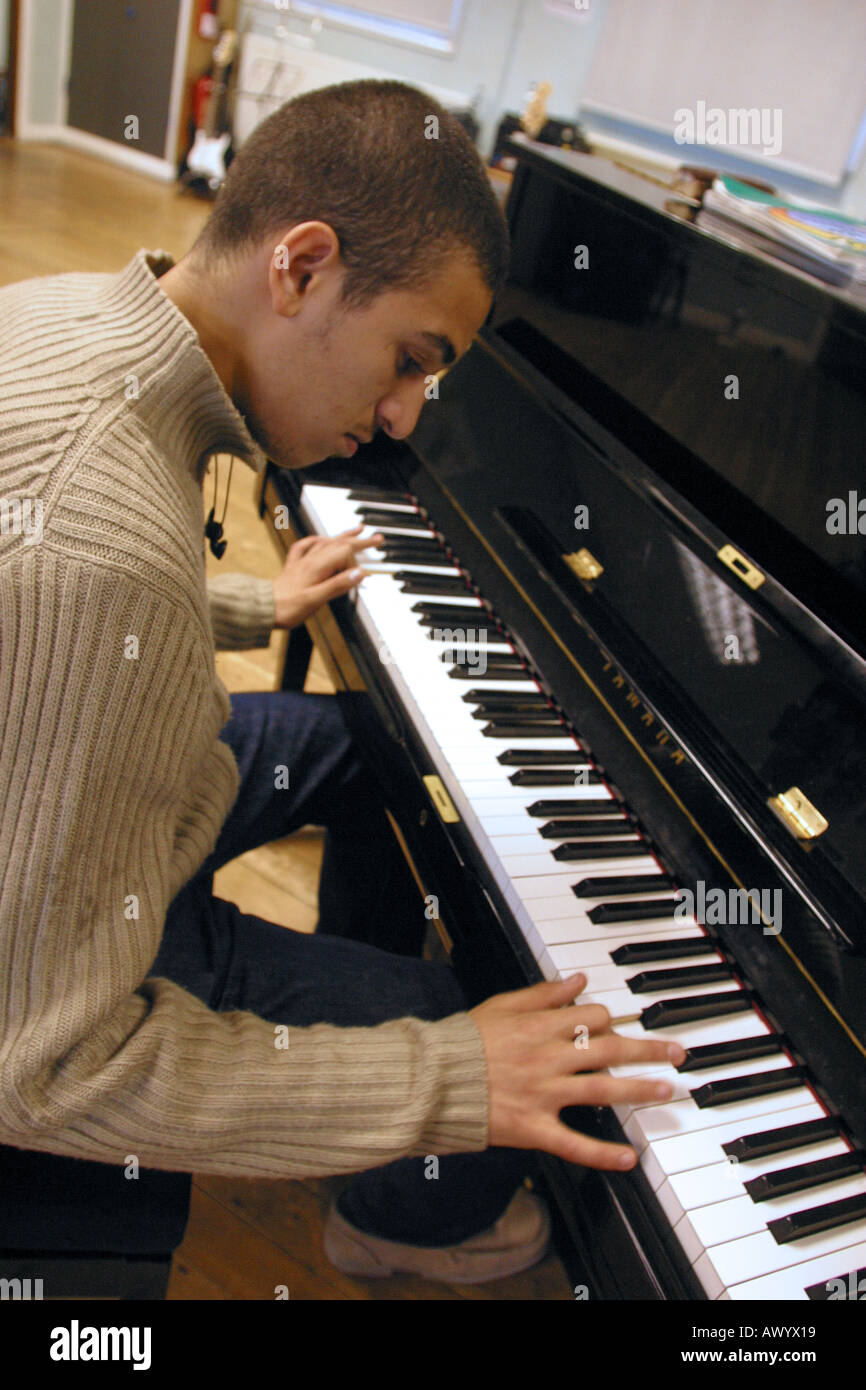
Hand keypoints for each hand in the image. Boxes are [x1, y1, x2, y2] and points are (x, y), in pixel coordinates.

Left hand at [272, 525, 383, 629]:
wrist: (263, 608)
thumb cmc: (287, 607)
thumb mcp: (316, 599)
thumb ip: (338, 585)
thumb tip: (359, 573)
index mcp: (318, 567)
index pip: (345, 553)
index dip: (358, 557)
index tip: (369, 561)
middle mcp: (311, 560)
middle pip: (339, 544)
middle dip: (359, 540)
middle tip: (377, 538)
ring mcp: (302, 562)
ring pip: (326, 542)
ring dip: (343, 535)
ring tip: (357, 529)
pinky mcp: (295, 567)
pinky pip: (306, 547)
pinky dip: (316, 540)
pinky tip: (320, 539)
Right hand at [469, 972, 686, 1169]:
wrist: (432, 1080)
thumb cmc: (463, 1042)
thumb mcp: (502, 1005)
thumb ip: (543, 994)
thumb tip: (577, 980)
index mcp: (540, 1027)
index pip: (592, 1018)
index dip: (610, 1020)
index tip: (620, 1026)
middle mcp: (548, 1059)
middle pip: (610, 1051)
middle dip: (648, 1050)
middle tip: (678, 1052)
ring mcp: (543, 1095)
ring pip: (602, 1091)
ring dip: (639, 1090)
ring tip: (667, 1091)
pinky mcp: (533, 1128)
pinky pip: (574, 1144)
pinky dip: (602, 1154)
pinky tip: (628, 1159)